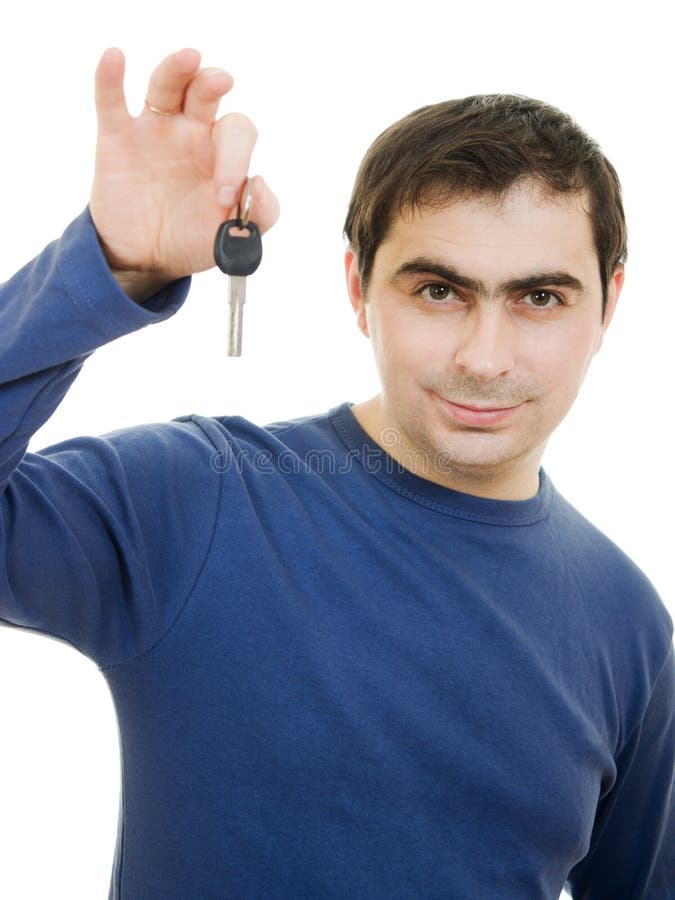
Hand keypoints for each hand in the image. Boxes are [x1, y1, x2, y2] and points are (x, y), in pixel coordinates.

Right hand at [89, 48, 279, 300]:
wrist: (149, 259)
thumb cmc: (195, 239)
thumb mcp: (237, 235)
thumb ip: (262, 212)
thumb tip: (258, 183)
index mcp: (223, 150)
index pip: (236, 132)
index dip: (235, 158)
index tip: (223, 197)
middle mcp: (191, 132)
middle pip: (204, 90)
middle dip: (213, 84)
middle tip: (222, 82)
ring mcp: (154, 131)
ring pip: (166, 86)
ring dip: (176, 69)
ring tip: (190, 58)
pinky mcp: (117, 140)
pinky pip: (111, 102)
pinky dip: (110, 79)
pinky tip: (115, 57)